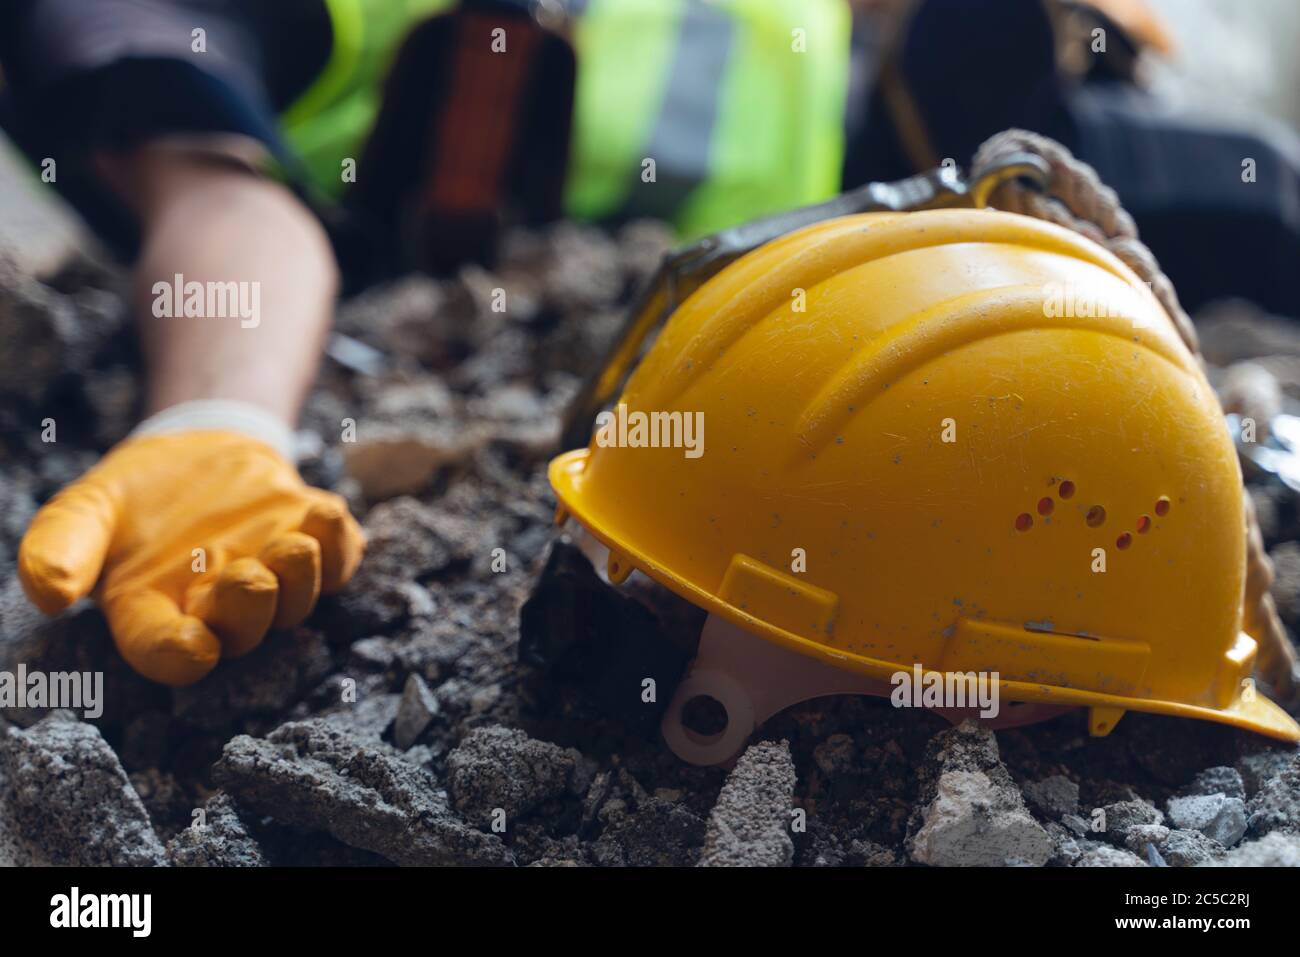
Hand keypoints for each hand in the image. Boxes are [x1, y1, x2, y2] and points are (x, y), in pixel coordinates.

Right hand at [17, 431, 363, 684]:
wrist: (194, 450)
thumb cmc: (134, 496)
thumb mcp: (85, 512)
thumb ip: (61, 548)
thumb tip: (50, 593)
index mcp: (155, 614)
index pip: (166, 650)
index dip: (180, 655)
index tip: (193, 646)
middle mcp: (219, 610)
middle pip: (242, 631)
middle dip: (248, 609)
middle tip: (248, 578)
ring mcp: (272, 580)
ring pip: (295, 601)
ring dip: (299, 579)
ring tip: (294, 546)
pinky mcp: (312, 547)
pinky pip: (338, 560)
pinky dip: (338, 543)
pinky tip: (326, 513)